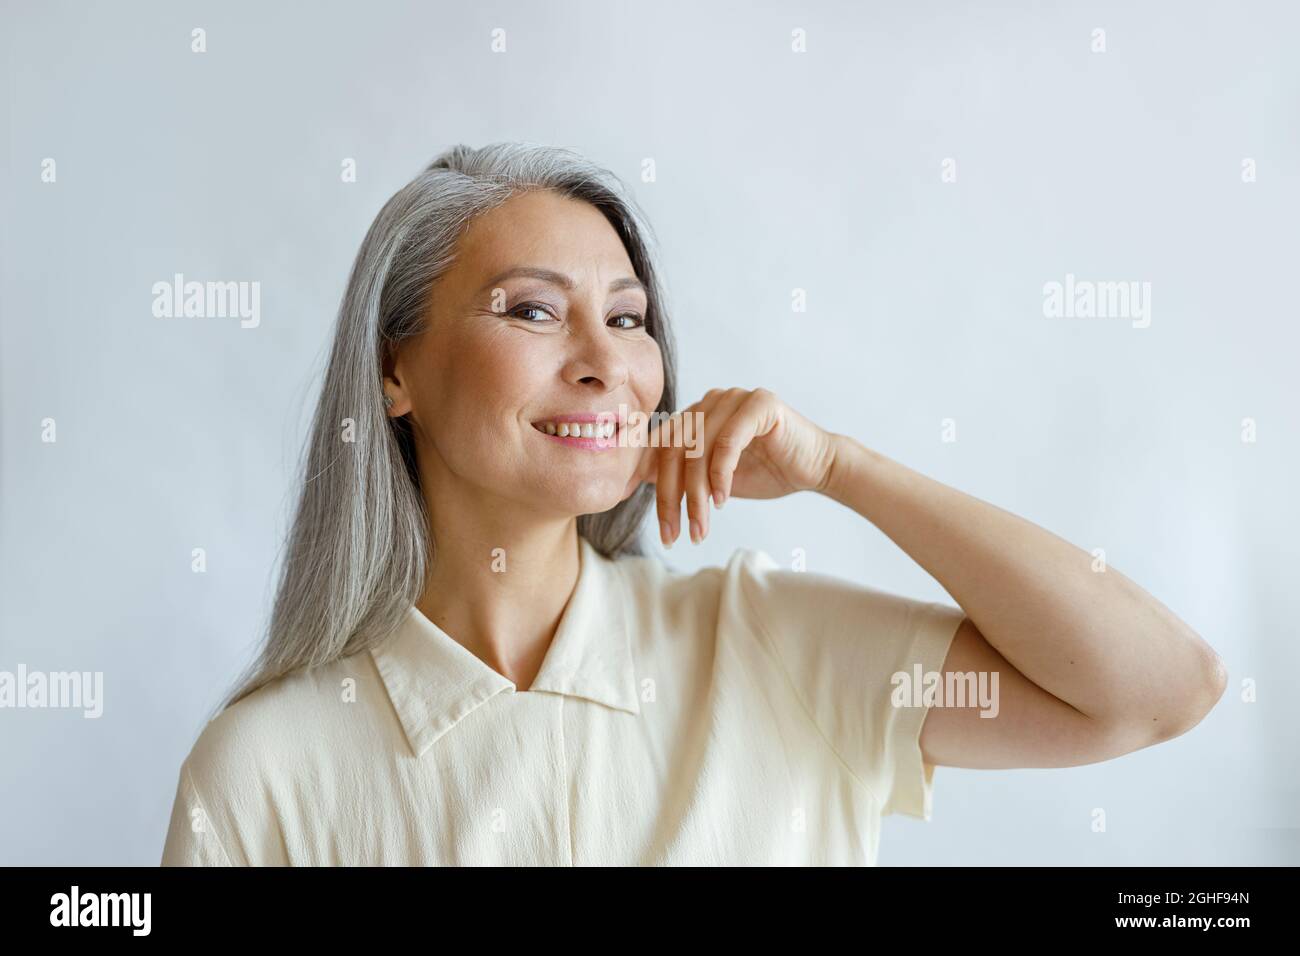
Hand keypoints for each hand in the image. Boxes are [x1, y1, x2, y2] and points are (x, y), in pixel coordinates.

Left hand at [621, 387, 838, 546]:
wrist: (817, 468)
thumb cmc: (767, 472)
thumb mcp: (714, 479)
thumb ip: (683, 474)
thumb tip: (641, 479)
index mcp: (698, 414)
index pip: (662, 446)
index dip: (651, 483)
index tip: (654, 520)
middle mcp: (712, 400)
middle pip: (675, 449)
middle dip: (671, 497)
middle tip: (674, 534)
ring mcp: (735, 398)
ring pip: (698, 448)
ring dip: (696, 495)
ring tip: (700, 527)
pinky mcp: (760, 403)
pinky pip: (727, 441)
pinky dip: (720, 475)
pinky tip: (722, 501)